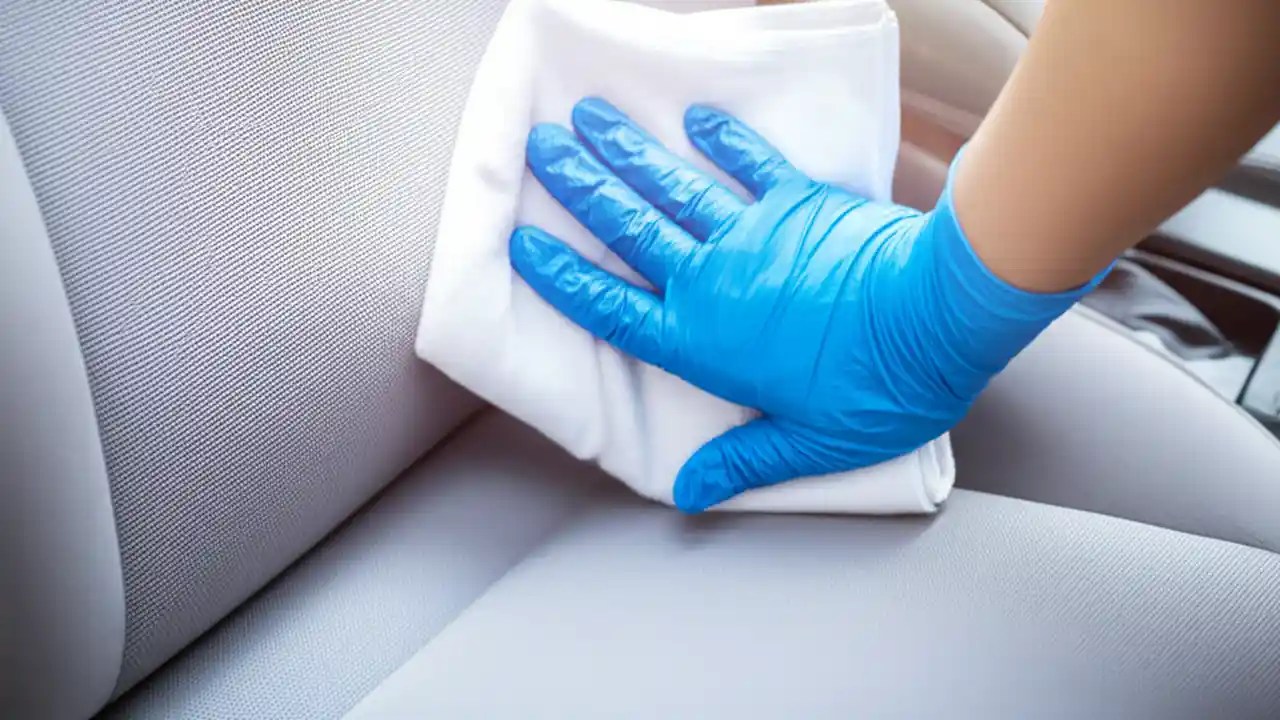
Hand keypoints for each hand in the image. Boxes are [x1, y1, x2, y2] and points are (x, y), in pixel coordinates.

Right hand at [510, 98, 1095, 511]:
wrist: (941, 316)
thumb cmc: (881, 385)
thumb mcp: (810, 443)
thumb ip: (744, 460)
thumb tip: (691, 493)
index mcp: (705, 342)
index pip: (614, 308)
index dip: (565, 278)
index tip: (525, 246)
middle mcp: (714, 280)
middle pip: (629, 229)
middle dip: (579, 187)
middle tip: (539, 149)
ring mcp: (753, 233)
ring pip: (673, 187)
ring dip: (627, 150)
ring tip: (588, 117)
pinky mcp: (799, 202)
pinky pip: (749, 164)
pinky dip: (722, 140)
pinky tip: (697, 118)